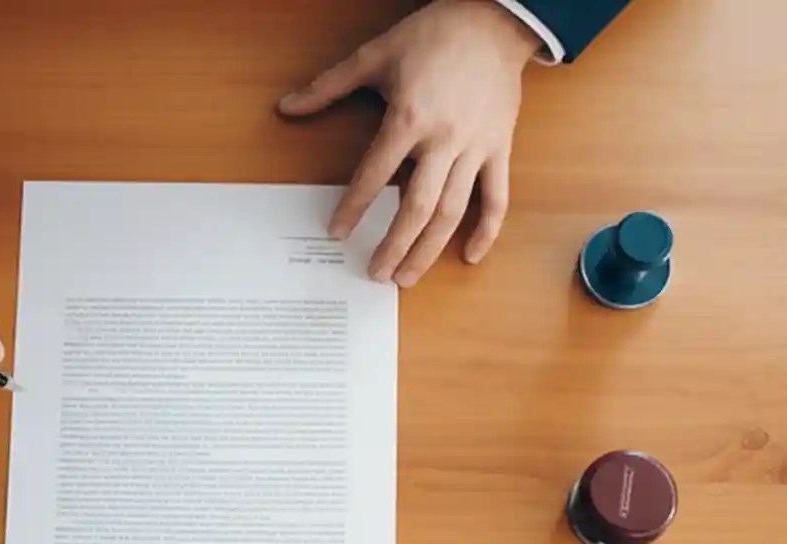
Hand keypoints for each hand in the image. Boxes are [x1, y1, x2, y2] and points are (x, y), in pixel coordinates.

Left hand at [278, 0, 541, 286]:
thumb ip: (328, 86)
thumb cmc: (432, 35)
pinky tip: (470, 256)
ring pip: (452, 211)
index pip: (374, 175)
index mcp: (408, 118)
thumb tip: (286, 107)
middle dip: (394, 245)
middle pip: (416, 207)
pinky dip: (486, 230)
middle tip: (375, 273)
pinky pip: (496, 197)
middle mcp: (444, 140)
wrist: (492, 20)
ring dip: (429, 249)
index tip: (338, 232)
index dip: (354, 207)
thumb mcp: (374, 55)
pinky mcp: (500, 148)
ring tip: (408, 276)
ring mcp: (475, 148)